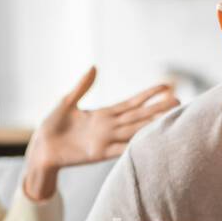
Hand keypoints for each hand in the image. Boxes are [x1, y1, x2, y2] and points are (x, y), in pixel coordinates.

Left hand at [22, 66, 178, 200]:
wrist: (41, 148)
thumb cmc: (52, 126)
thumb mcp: (67, 101)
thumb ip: (82, 86)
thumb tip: (95, 67)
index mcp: (103, 115)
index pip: (132, 103)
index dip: (149, 95)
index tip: (167, 86)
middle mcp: (109, 127)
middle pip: (139, 115)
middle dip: (158, 108)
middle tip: (179, 100)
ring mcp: (105, 140)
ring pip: (134, 130)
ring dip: (152, 124)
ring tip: (170, 116)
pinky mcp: (98, 153)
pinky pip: (120, 148)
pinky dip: (134, 145)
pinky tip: (148, 141)